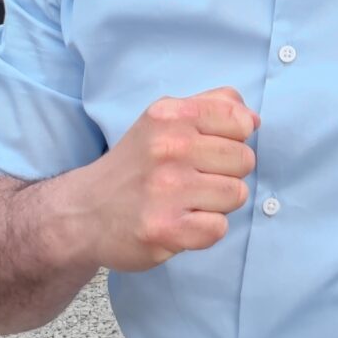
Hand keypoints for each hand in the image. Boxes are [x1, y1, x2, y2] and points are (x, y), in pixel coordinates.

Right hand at [65, 88, 256, 273]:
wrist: (83, 212)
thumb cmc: (136, 164)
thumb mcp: (165, 120)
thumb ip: (211, 106)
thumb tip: (254, 119)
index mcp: (171, 115)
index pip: (240, 120)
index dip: (234, 138)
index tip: (209, 149)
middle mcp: (168, 148)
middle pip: (245, 160)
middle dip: (226, 173)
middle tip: (193, 180)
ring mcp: (166, 190)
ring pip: (236, 194)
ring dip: (217, 204)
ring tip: (186, 202)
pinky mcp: (165, 229)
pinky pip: (218, 228)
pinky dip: (204, 230)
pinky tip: (180, 223)